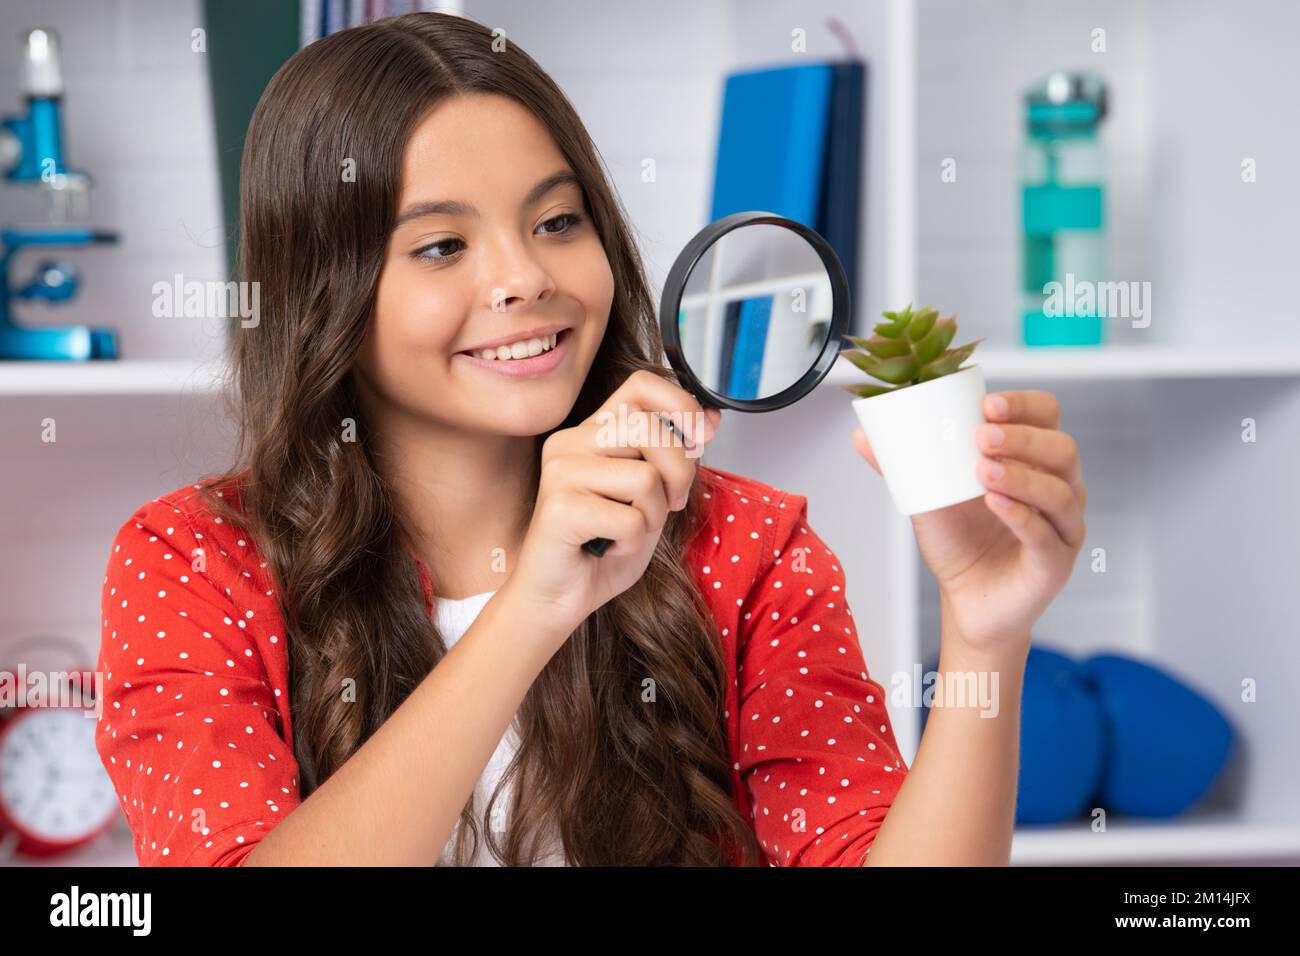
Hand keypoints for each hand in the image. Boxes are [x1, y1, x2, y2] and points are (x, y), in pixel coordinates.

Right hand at [503, 369, 721, 648]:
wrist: (557, 600)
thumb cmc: (603, 549)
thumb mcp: (652, 496)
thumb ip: (674, 457)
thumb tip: (713, 417)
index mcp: (591, 432)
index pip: (641, 385)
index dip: (681, 405)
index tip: (700, 439)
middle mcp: (570, 442)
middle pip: (650, 429)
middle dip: (680, 473)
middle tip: (671, 506)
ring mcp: (560, 471)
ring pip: (645, 476)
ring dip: (652, 515)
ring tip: (627, 532)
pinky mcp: (559, 506)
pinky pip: (629, 517)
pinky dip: (632, 542)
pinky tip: (607, 548)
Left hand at [852, 389, 1086, 654]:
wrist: (966, 599)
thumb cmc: (958, 540)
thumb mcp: (927, 494)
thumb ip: (902, 464)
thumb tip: (861, 434)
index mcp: (1034, 459)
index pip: (1047, 415)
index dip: (1024, 405)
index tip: (986, 403)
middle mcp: (1060, 487)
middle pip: (1061, 449)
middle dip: (1021, 438)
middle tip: (980, 438)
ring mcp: (1064, 526)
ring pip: (1060, 491)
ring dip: (1020, 476)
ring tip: (981, 472)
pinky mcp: (1056, 563)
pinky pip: (1047, 535)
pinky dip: (1022, 516)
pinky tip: (995, 504)